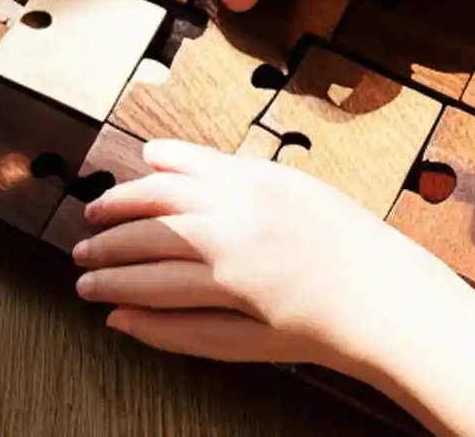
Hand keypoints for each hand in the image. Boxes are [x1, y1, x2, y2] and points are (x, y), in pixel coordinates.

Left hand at [73, 140, 474, 435]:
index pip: (174, 170)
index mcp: (255, 181)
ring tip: (85, 277)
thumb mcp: (295, 188)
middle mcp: (238, 217)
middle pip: (150, 217)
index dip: (133, 181)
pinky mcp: (240, 311)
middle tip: (85, 235)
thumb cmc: (351, 242)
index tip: (111, 187)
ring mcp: (236, 267)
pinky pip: (174, 316)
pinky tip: (118, 316)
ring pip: (151, 266)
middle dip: (108, 227)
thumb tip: (158, 158)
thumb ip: (229, 174)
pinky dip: (140, 317)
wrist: (389, 295)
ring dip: (110, 272)